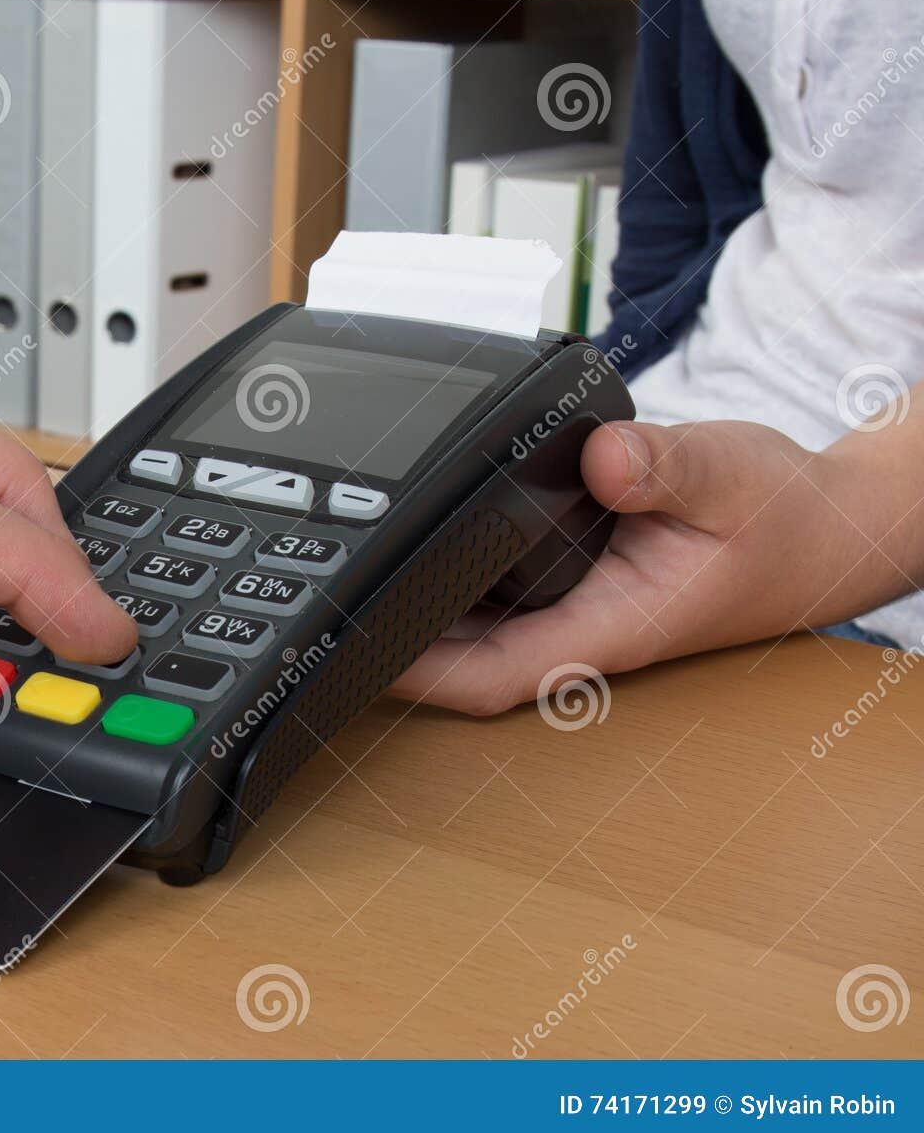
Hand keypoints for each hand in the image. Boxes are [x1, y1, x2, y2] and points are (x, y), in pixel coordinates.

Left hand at [388, 417, 917, 713]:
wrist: (819, 527)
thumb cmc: (783, 518)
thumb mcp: (731, 477)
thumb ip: (667, 468)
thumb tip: (602, 458)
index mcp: (607, 629)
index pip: (491, 673)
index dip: (416, 673)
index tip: (352, 653)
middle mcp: (577, 628)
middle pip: (458, 655)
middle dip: (386, 639)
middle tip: (312, 602)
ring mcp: (570, 608)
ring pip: (469, 622)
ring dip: (410, 602)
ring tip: (339, 568)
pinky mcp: (569, 579)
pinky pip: (492, 587)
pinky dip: (448, 567)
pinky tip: (410, 535)